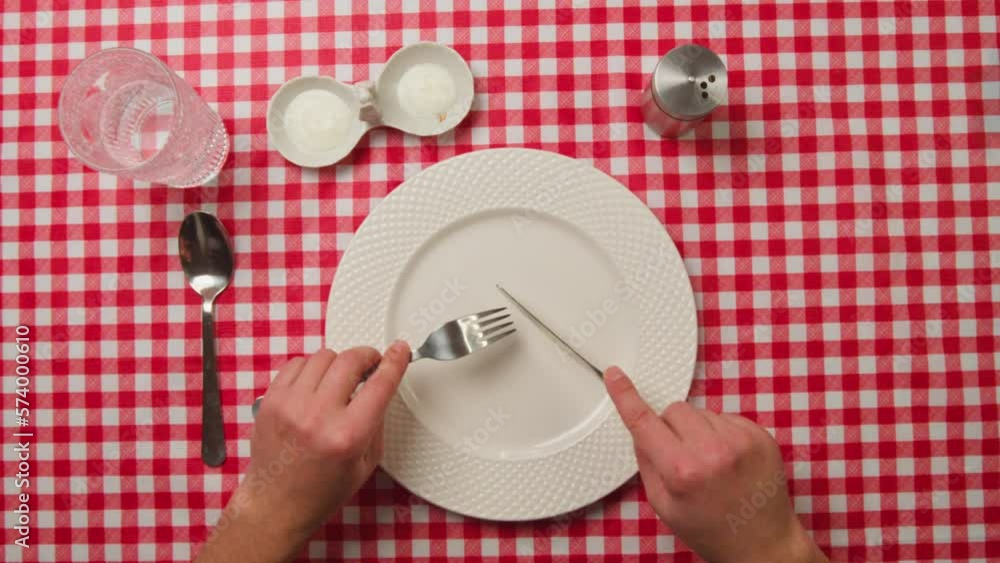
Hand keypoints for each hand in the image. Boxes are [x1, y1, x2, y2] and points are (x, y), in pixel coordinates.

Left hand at [196, 342, 410, 562]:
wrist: (276, 505)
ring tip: (339, 380)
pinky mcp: (271, 401)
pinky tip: (316, 384)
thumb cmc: (321, 491)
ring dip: (338, 363)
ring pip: (323, 357)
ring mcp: (290, 406)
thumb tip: (380, 385)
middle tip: (370, 364)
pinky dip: (312, 368)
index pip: (379, 384)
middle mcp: (317, 417)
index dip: (394, 362)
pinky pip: (297, 364)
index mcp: (348, 436)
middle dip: (366, 356)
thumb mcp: (366, 463)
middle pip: (350, 360)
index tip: (399, 350)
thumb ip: (376, 421)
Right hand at [604, 366, 827, 562]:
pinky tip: (728, 460)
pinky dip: (721, 433)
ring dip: (698, 430)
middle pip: (674, 411)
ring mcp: (741, 441)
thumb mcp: (664, 505)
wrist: (763, 544)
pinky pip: (726, 417)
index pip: (644, 422)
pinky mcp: (760, 436)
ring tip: (711, 464)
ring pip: (701, 412)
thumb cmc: (712, 530)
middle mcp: (713, 451)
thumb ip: (647, 463)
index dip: (626, 396)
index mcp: (683, 471)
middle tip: (681, 457)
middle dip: (670, 428)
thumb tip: (641, 430)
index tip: (615, 376)